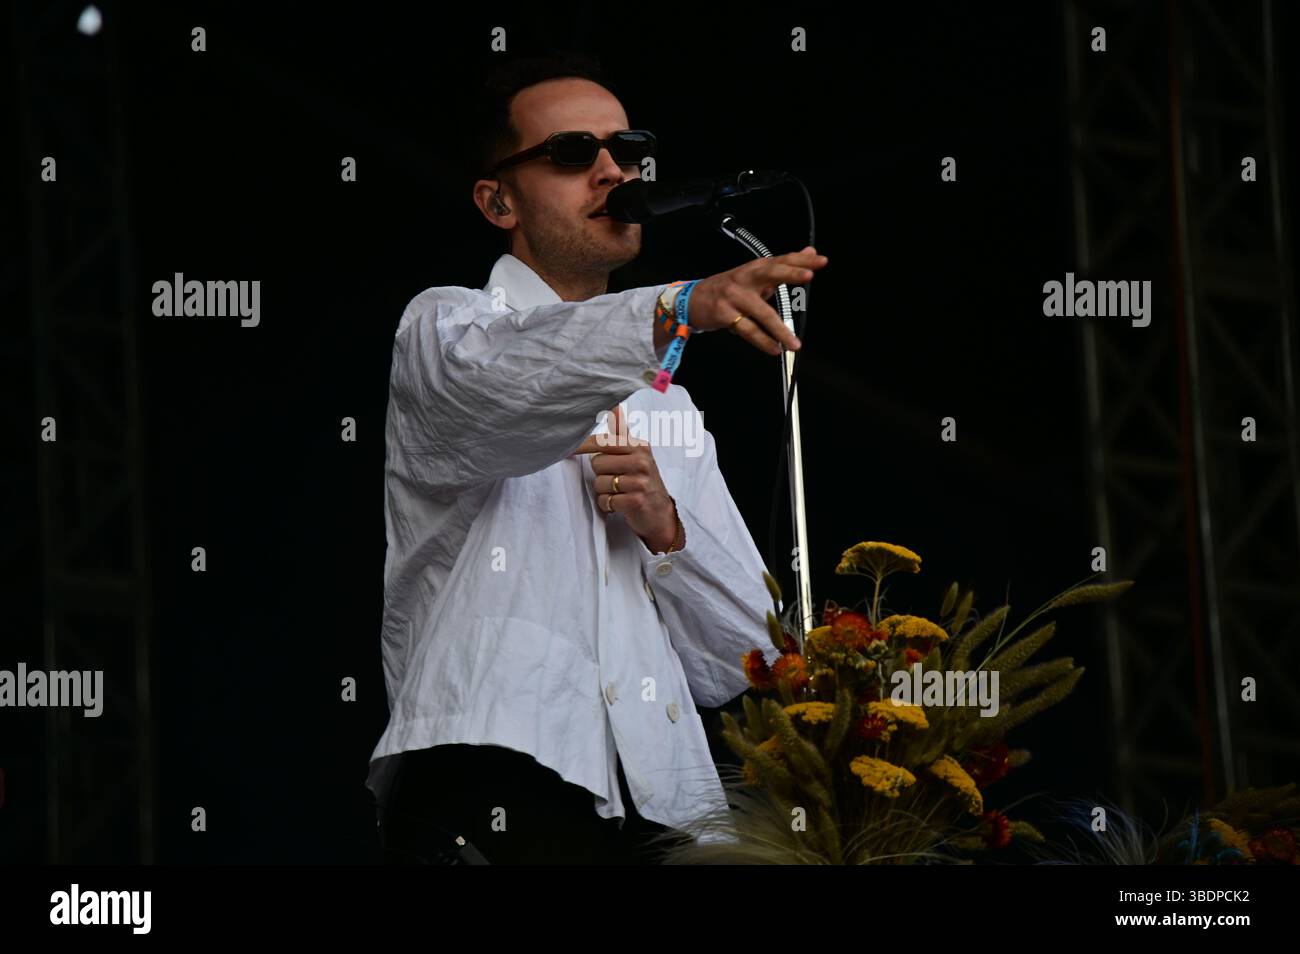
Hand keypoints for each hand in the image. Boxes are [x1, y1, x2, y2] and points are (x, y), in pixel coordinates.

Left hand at [569, 403, 679, 551]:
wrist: (660, 513)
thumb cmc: (642, 480)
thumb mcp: (637, 453)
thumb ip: (622, 432)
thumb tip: (615, 405)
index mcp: (639, 446)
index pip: (602, 441)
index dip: (581, 445)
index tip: (566, 447)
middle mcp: (641, 461)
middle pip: (597, 463)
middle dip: (601, 474)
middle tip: (617, 479)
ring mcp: (640, 481)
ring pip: (599, 483)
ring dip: (604, 491)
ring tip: (619, 492)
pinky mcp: (636, 501)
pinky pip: (605, 500)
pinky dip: (608, 505)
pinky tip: (619, 504)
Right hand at [672, 245, 827, 354]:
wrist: (691, 300)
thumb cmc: (728, 289)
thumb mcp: (753, 274)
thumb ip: (782, 267)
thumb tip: (809, 251)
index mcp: (755, 268)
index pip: (781, 260)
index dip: (801, 259)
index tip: (820, 261)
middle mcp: (745, 278)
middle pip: (770, 273)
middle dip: (790, 273)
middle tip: (809, 275)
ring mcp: (734, 297)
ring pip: (762, 312)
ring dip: (780, 330)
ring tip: (794, 343)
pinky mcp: (725, 315)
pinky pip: (748, 330)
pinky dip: (763, 341)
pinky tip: (774, 348)